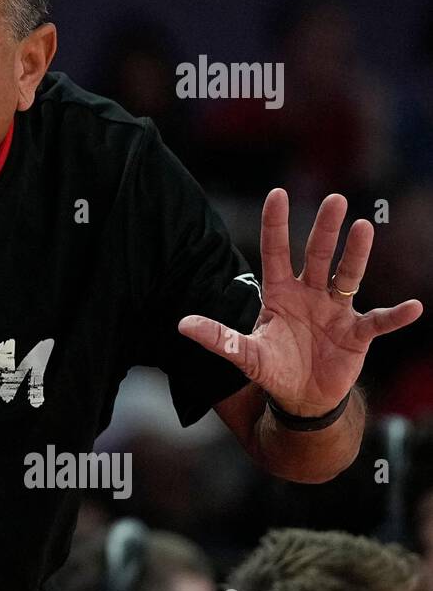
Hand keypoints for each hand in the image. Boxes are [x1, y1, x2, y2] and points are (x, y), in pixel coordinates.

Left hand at [178, 188, 421, 415]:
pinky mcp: (357, 334)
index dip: (276, 224)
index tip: (277, 193)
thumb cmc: (273, 368)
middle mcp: (309, 294)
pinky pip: (379, 322)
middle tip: (334, 199)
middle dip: (324, 229)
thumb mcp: (245, 354)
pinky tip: (413, 307)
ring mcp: (336, 311)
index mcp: (280, 293)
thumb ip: (218, 338)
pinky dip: (395, 316)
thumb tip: (182, 324)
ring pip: (347, 276)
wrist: (302, 397)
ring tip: (364, 227)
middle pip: (317, 255)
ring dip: (356, 254)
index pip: (275, 251)